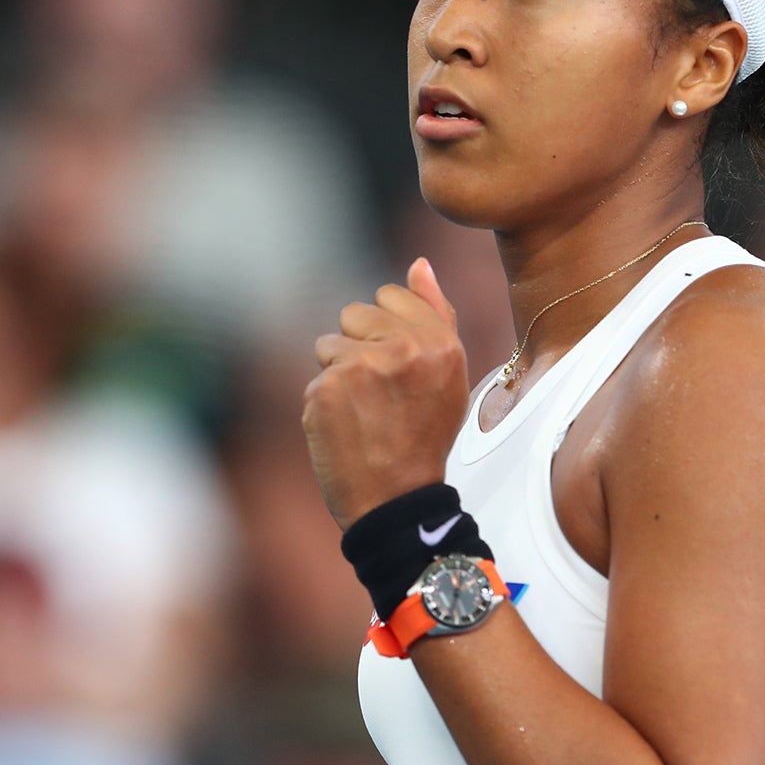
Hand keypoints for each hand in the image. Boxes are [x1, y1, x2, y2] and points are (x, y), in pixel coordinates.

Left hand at [303, 258, 468, 530]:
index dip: (388, 330)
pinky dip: (324, 403)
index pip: (391, 294)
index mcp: (440, 341)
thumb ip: (435, 313)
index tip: (398, 368)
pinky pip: (315, 377)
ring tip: (363, 412)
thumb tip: (419, 263)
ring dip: (338, 373)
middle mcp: (403, 348)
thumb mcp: (449, 374)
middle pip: (354, 313)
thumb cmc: (423, 436)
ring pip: (328, 344)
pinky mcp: (325, 389)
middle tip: (380, 394)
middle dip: (359, 346)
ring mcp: (361, 367)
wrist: (398, 501)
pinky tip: (346, 429)